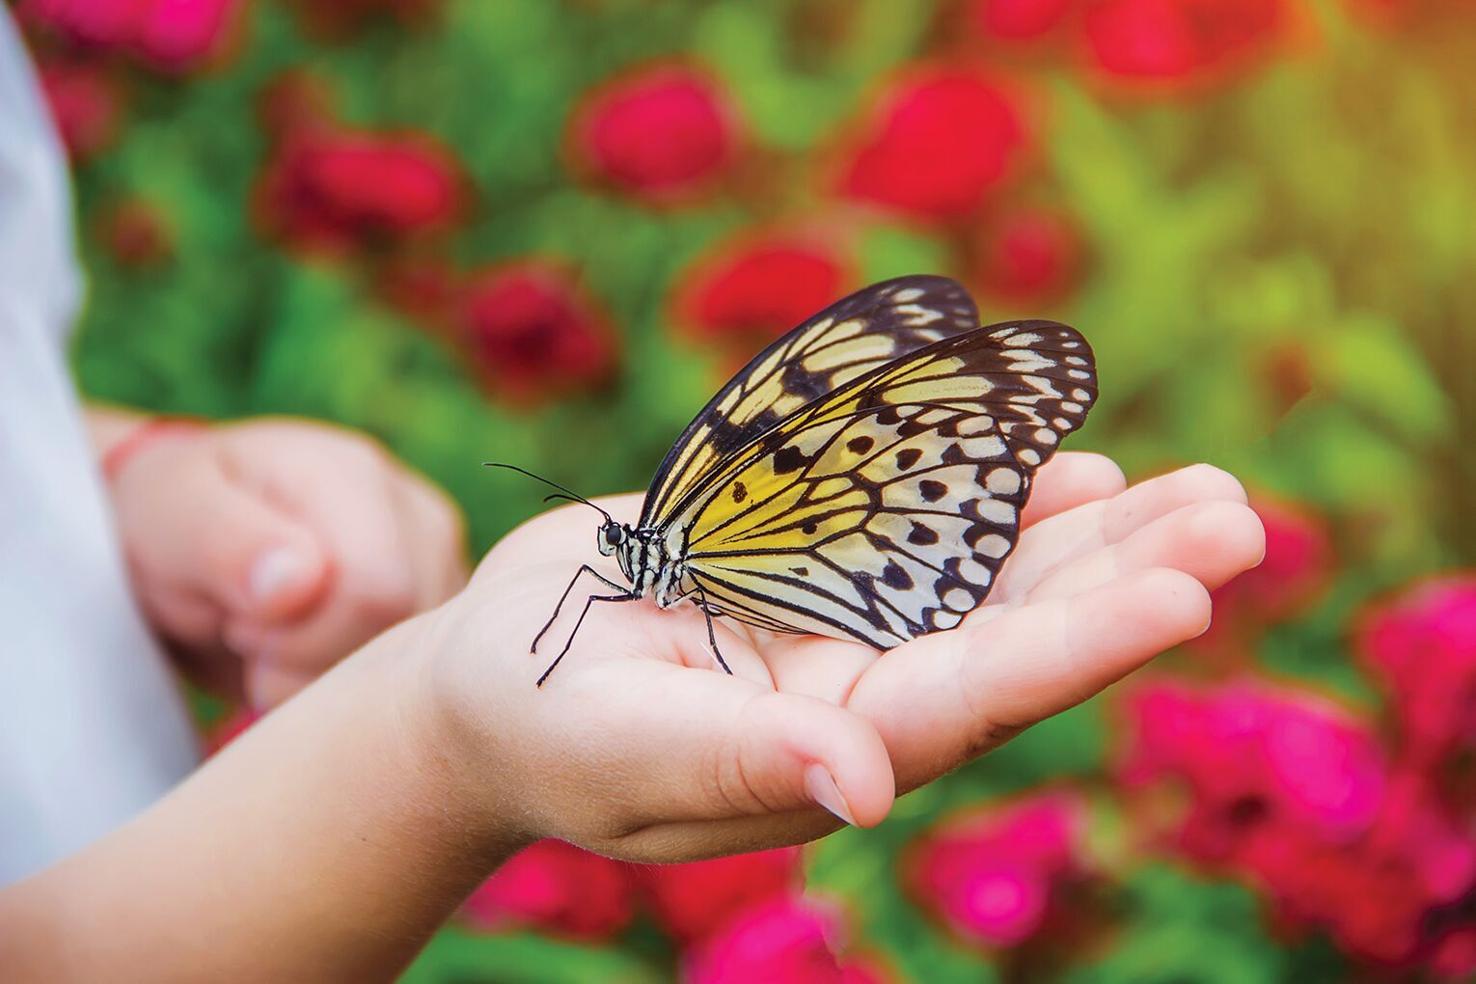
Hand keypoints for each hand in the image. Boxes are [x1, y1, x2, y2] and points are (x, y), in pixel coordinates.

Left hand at [105, 416, 467, 708]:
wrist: (197, 531)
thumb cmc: (176, 520)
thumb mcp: (171, 520)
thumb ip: (227, 544)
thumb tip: (299, 579)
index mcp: (352, 475)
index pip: (376, 591)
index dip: (303, 638)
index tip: (243, 624)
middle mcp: (418, 512)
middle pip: (403, 633)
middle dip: (313, 663)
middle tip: (254, 639)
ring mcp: (441, 560)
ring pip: (417, 666)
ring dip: (331, 679)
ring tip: (280, 643)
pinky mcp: (443, 603)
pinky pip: (419, 678)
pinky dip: (358, 689)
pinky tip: (313, 654)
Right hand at [420, 456, 1262, 861]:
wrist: (490, 678)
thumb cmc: (533, 726)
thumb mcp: (617, 750)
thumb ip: (732, 764)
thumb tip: (861, 793)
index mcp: (826, 752)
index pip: (970, 703)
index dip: (1074, 649)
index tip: (1183, 597)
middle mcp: (859, 690)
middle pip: (1014, 634)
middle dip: (1123, 576)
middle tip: (1239, 517)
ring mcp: (841, 625)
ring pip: (987, 576)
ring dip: (1092, 532)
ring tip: (1205, 491)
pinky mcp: (810, 565)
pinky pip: (917, 521)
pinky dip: (992, 491)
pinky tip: (1068, 465)